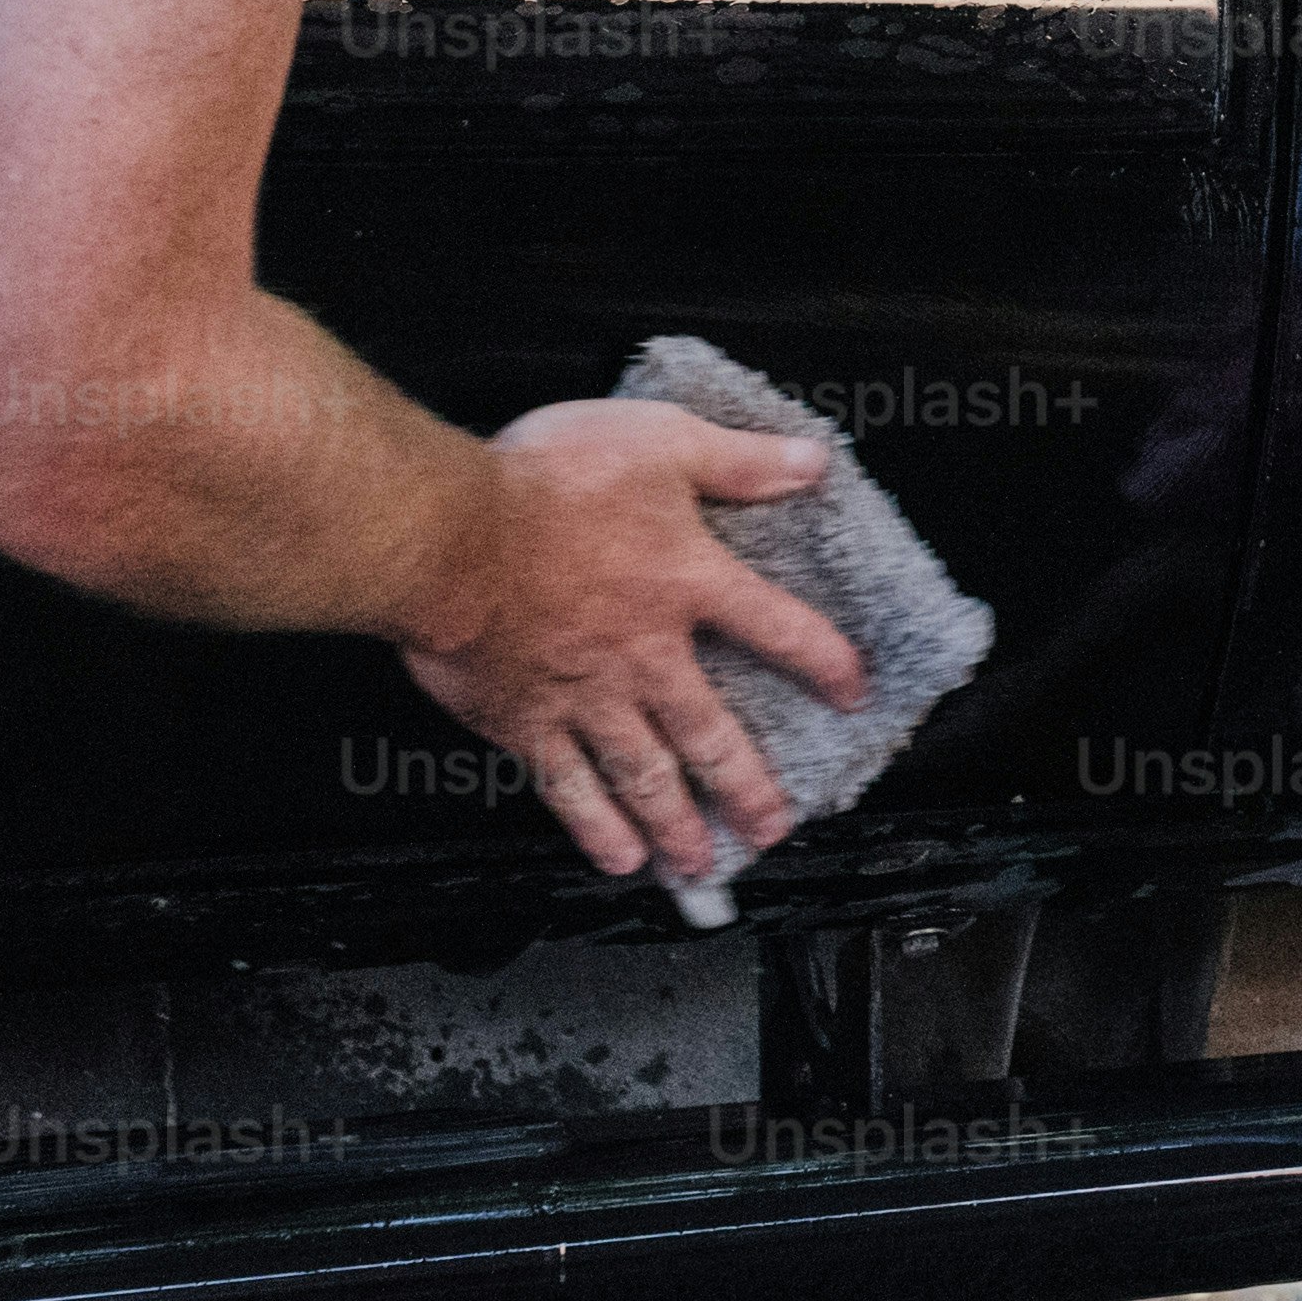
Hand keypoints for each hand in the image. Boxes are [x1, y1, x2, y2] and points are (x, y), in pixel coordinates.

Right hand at [400, 397, 869, 882]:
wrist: (449, 536)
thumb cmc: (545, 483)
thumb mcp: (660, 439)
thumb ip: (737, 460)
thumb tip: (809, 462)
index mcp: (685, 583)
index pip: (777, 627)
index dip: (822, 660)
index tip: (851, 690)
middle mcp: (645, 654)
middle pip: (713, 734)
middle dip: (747, 788)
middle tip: (772, 826)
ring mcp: (586, 697)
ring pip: (647, 776)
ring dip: (680, 823)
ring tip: (702, 861)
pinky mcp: (526, 721)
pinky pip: (569, 788)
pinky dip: (597, 829)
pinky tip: (618, 856)